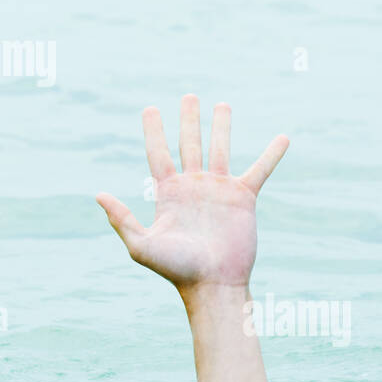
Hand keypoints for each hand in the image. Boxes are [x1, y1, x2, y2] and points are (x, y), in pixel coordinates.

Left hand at [96, 95, 287, 288]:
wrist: (213, 285)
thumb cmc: (176, 270)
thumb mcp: (142, 245)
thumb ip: (122, 219)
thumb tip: (98, 194)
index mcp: (169, 193)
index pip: (159, 153)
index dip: (154, 131)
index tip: (150, 109)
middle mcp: (193, 186)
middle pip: (189, 144)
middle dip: (189, 120)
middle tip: (190, 96)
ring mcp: (219, 190)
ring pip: (220, 149)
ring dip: (221, 126)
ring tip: (222, 104)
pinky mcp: (243, 198)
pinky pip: (260, 170)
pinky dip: (271, 154)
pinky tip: (283, 138)